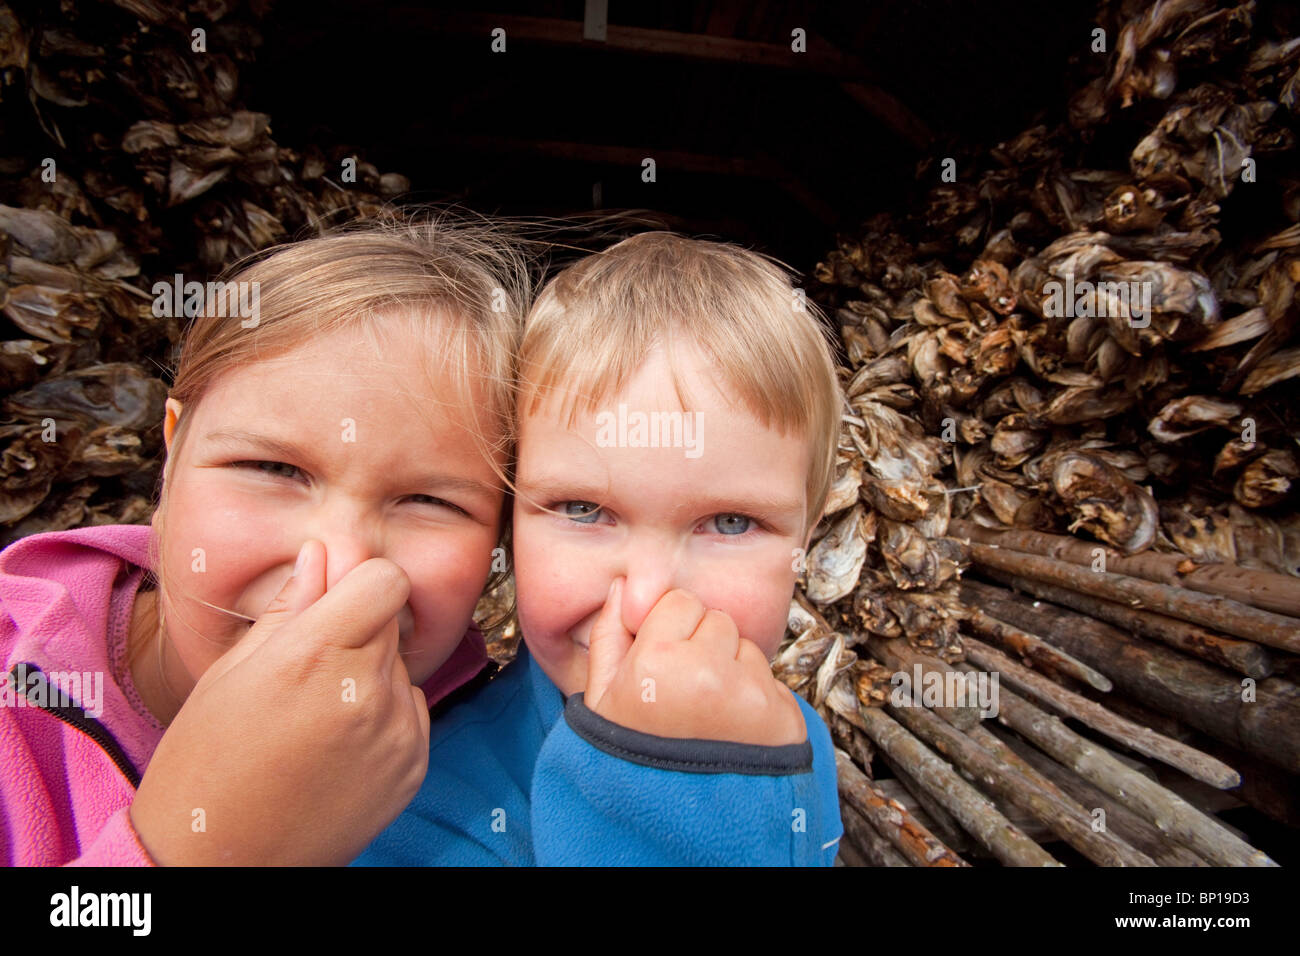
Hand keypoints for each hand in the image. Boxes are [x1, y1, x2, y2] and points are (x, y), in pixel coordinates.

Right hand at [130, 540, 430, 865]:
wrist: (217, 863)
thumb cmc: (206, 762)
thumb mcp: (231, 673)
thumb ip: (288, 608)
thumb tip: (322, 554)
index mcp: (315, 655)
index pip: (386, 578)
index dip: (360, 581)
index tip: (335, 599)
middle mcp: (367, 691)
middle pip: (391, 620)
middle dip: (358, 628)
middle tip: (309, 666)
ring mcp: (397, 733)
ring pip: (400, 666)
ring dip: (370, 675)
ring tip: (316, 716)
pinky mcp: (413, 767)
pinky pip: (410, 711)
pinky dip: (383, 717)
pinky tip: (336, 747)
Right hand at [584, 580, 805, 746]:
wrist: (675, 825)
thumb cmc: (630, 761)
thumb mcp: (600, 699)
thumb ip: (609, 635)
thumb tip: (622, 587)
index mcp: (658, 661)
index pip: (682, 602)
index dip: (670, 631)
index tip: (662, 663)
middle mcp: (710, 672)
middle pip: (717, 621)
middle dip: (704, 647)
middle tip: (685, 693)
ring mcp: (751, 696)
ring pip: (747, 650)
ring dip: (731, 672)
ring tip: (708, 716)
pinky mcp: (783, 717)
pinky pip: (771, 683)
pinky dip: (756, 701)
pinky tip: (732, 731)